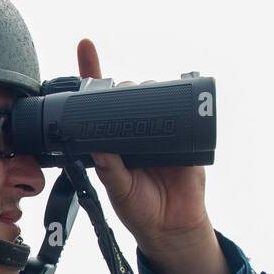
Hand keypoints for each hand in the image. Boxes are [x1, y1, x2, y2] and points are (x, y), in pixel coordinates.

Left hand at [77, 38, 224, 273]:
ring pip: (157, 98)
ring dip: (150, 88)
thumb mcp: (119, 190)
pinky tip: (180, 89)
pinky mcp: (187, 138)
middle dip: (123, 85)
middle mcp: (136, 132)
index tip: (85, 45)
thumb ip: (110, 170)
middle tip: (121, 88)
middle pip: (129, 96)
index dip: (92, 75)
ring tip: (143, 90)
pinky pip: (187, 113)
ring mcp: (162, 132)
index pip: (100, 105)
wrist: (172, 228)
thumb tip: (97, 147)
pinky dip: (186, 98)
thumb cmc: (139, 209)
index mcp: (114, 141)